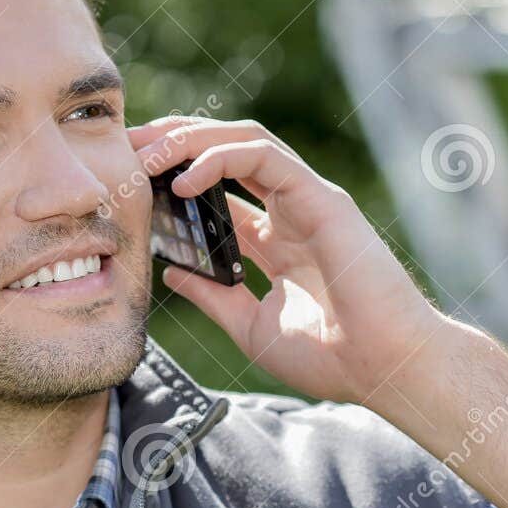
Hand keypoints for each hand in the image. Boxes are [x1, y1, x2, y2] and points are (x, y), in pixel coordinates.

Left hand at [130, 116, 447, 405]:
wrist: (383, 369)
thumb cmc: (333, 357)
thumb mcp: (251, 326)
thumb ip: (213, 295)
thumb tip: (169, 270)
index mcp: (276, 241)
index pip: (218, 192)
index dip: (172, 179)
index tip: (128, 182)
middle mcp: (290, 212)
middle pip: (225, 154)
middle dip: (172, 143)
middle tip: (124, 147)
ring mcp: (307, 200)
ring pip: (242, 141)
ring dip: (188, 139)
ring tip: (144, 153)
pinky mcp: (321, 197)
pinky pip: (263, 157)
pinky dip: (219, 157)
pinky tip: (183, 179)